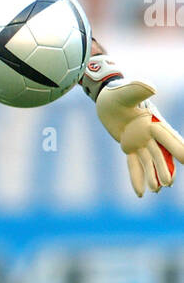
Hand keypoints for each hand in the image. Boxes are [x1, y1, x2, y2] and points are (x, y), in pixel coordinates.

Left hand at [82, 55, 183, 196]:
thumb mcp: (127, 90)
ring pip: (149, 162)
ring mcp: (140, 141)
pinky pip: (134, 165)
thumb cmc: (118, 92)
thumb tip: (152, 89)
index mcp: (154, 121)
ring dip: (153, 176)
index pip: (168, 137)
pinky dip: (136, 178)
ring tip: (156, 190)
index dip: (177, 148)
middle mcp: (150, 133)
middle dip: (164, 168)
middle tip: (168, 183)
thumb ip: (139, 90)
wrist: (106, 98)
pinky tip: (140, 193)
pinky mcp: (129, 147)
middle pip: (160, 154)